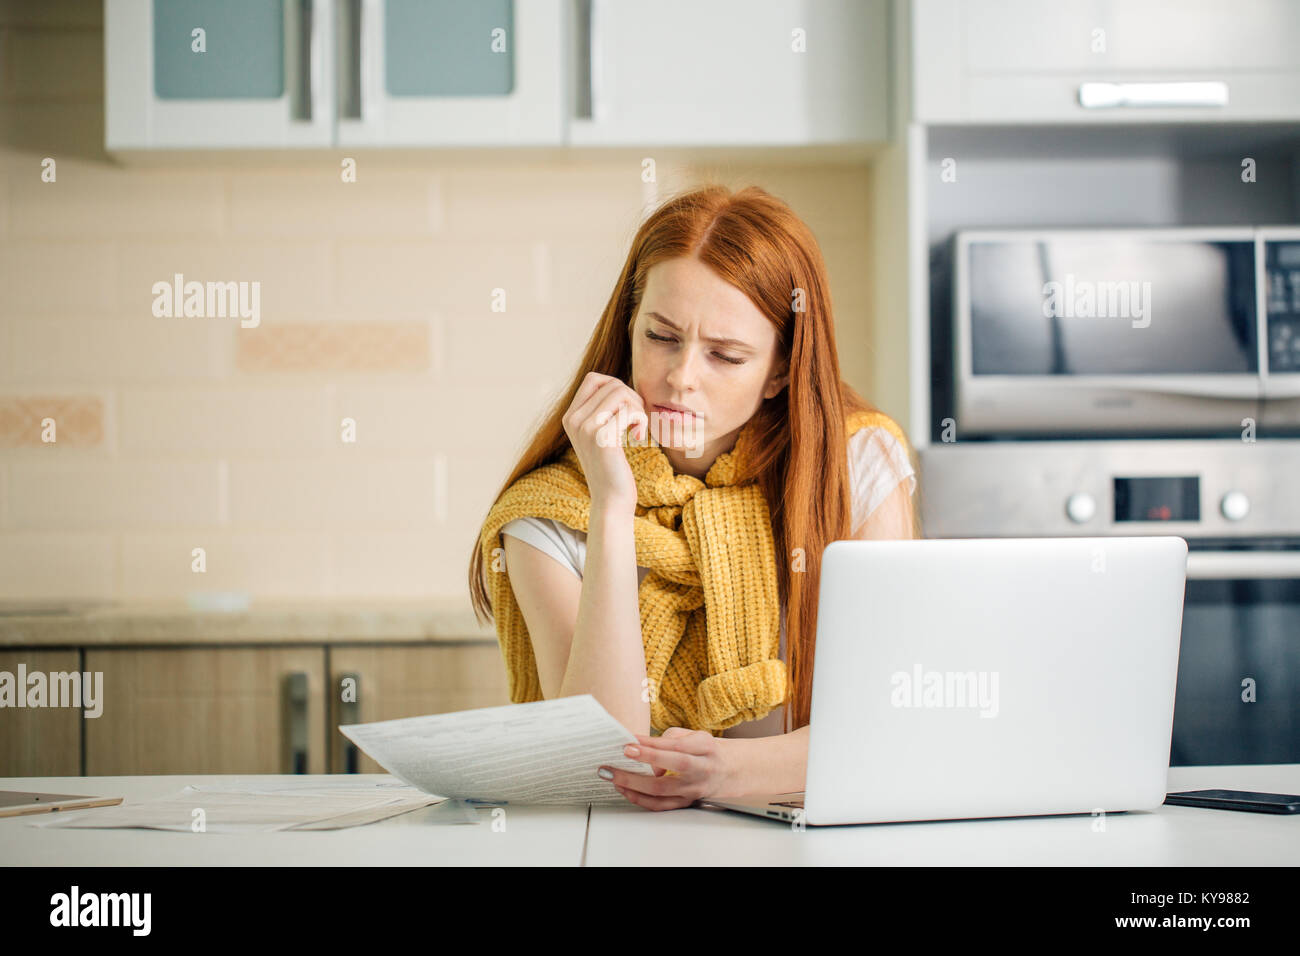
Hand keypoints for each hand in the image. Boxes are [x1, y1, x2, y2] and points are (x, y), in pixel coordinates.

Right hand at [561, 371, 648, 513]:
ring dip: (637, 408)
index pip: (594, 379)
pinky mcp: (601, 438)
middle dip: (632, 398)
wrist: (611, 499)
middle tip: (636, 420)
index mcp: (570, 417)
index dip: (616, 385)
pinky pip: (629, 411)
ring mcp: (585, 428)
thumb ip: (602, 410)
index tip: (627, 408)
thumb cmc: (612, 467)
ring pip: (620, 393)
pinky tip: (638, 437)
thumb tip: (619, 384)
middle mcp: (573, 420)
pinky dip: (640, 420)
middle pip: (611, 384)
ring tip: (638, 428)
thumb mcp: (601, 434)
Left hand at [599, 727, 739, 810]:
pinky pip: (660, 805)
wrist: (727, 772)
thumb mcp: (693, 735)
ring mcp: (693, 789)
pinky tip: (625, 790)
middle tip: (617, 760)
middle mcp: (701, 769)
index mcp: (704, 747)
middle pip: (672, 768)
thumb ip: (668, 738)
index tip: (629, 742)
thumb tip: (644, 749)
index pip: (676, 746)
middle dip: (643, 763)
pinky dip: (640, 799)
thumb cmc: (704, 750)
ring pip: (662, 791)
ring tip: (613, 776)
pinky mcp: (686, 802)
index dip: (652, 746)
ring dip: (633, 785)